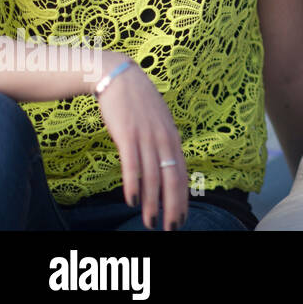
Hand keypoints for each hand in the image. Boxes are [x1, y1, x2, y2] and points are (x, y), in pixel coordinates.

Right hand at [91, 53, 188, 230]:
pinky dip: (133, 185)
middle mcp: (164, 138)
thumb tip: (165, 164)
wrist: (119, 76)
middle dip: (173, 206)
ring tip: (151, 223)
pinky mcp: (128, 134)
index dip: (183, 197)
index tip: (182, 217)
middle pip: (173, 178)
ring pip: (153, 176)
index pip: (182, 173)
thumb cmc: (137, 101)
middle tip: (172, 228)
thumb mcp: (157, 121)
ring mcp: (147, 136)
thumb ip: (162, 141)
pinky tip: (131, 202)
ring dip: (152, 203)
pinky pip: (132, 164)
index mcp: (173, 136)